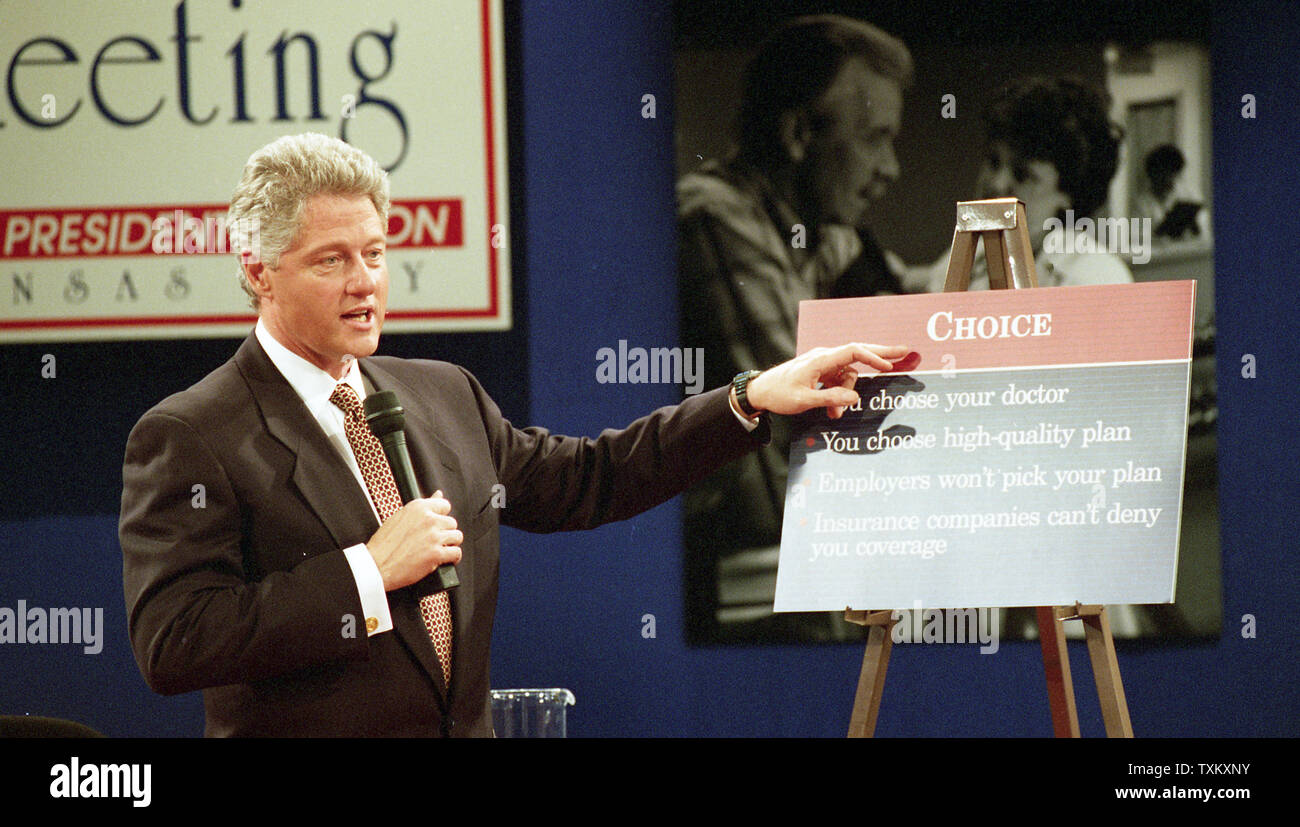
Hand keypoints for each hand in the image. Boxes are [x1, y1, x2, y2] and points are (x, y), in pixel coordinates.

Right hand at [366, 490, 462, 590]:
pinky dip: (453, 558)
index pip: (444, 505)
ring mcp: (433, 536)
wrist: (376, 565)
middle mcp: (428, 519)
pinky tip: (444, 560)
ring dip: (450, 544)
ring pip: (457, 536)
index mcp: (418, 507)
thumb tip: (438, 494)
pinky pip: (456, 553)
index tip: (438, 524)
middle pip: (452, 522)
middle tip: (434, 541)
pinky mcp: (436, 554)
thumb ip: (422, 507)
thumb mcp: (400, 517)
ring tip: (439, 550)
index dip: (442, 516)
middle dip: (445, 532)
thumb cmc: (384, 544)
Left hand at [745, 343, 916, 419]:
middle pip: (858, 352)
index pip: (853, 352)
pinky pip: (838, 383)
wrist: (760, 392)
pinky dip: (839, 397)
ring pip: (848, 376)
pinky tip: (832, 412)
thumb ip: (830, 399)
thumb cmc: (779, 394)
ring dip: (847, 395)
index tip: (888, 366)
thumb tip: (854, 399)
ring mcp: (823, 365)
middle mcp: (824, 358)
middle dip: (881, 353)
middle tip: (905, 351)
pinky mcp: (821, 373)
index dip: (873, 357)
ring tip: (835, 415)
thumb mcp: (804, 401)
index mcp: (820, 359)